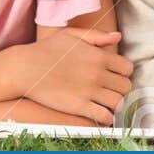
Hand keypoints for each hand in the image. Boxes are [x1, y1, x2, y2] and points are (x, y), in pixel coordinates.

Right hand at [11, 30, 133, 125]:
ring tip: (106, 104)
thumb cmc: (47, 50)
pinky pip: (104, 116)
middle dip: (121, 89)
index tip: (116, 77)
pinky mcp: (79, 107)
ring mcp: (89, 91)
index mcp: (98, 56)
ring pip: (117, 103)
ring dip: (114, 104)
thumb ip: (97, 36)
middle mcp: (97, 73)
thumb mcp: (72, 35)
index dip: (124, 74)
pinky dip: (105, 118)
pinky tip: (98, 114)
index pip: (127, 68)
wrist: (26, 68)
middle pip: (125, 86)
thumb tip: (117, 37)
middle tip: (111, 91)